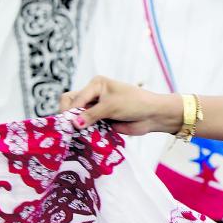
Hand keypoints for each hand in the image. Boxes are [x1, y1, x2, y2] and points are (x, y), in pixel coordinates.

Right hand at [60, 76, 182, 135]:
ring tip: (78, 135)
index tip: (72, 123)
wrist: (153, 115)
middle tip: (71, 129)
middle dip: (70, 117)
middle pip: (72, 106)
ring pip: (78, 118)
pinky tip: (84, 138)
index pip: (73, 97)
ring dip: (77, 126)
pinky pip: (87, 127)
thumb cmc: (134, 103)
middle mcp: (94, 95)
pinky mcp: (101, 121)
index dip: (70, 111)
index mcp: (95, 85)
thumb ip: (90, 115)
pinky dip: (85, 133)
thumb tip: (73, 124)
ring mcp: (97, 109)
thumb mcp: (110, 106)